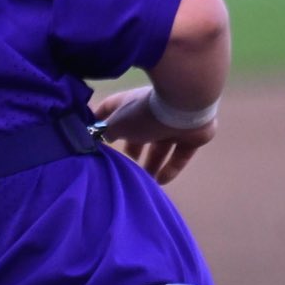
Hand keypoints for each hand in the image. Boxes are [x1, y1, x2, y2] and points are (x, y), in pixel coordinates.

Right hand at [91, 86, 215, 185]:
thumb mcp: (118, 124)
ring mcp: (173, 123)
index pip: (110, 108)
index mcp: (131, 103)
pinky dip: (170, 168)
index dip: (100, 118)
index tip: (92, 134)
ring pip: (161, 147)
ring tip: (143, 181)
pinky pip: (179, 155)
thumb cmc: (144, 113)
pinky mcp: (192, 136)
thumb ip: (108, 133)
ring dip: (151, 164)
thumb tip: (104, 139)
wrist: (185, 107)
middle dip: (131, 152)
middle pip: (139, 133)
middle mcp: (151, 112)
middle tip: (124, 168)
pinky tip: (160, 181)